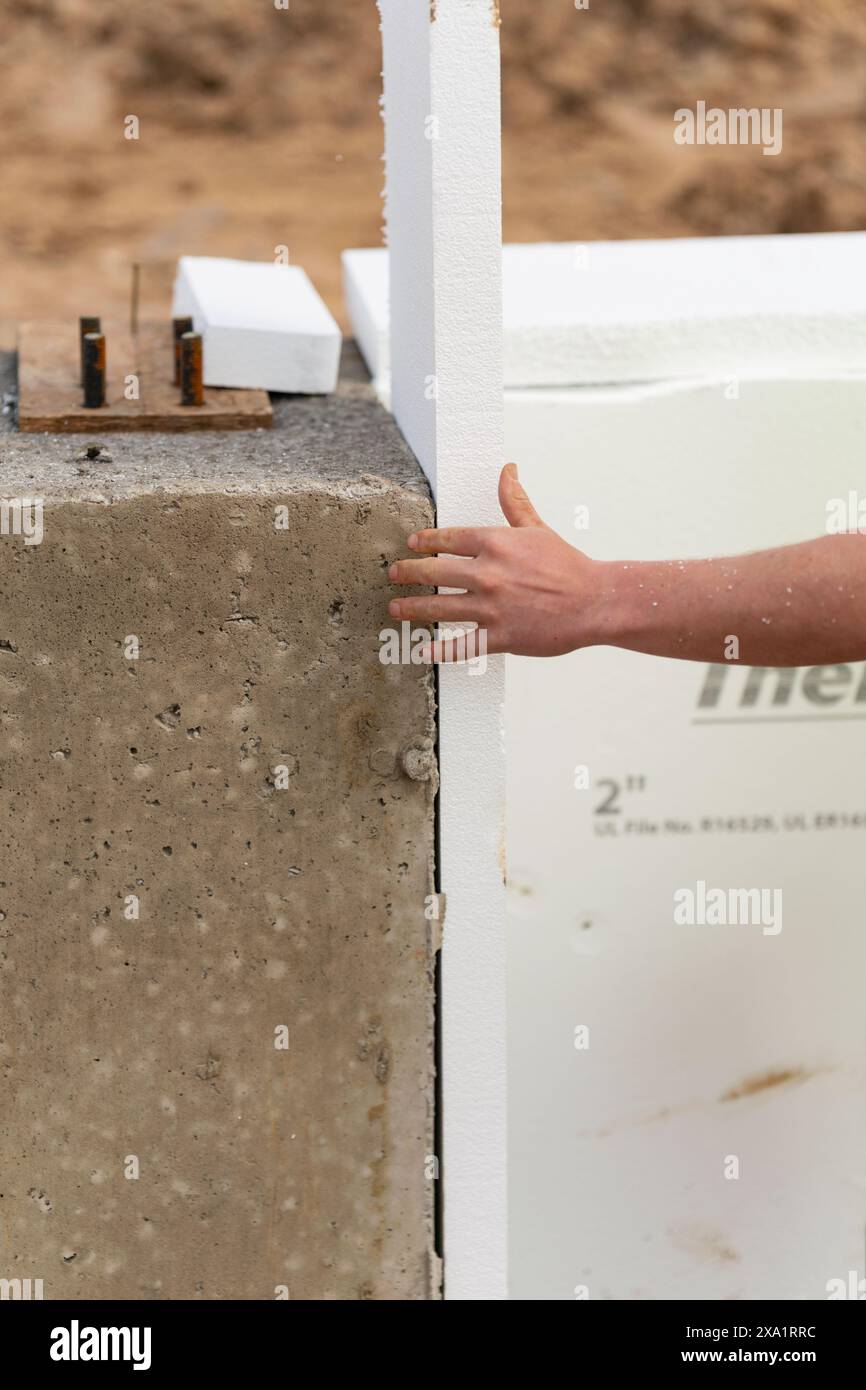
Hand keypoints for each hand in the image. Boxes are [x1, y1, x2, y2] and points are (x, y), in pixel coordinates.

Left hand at [388, 463, 599, 659]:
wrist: (594, 601)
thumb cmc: (568, 565)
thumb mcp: (537, 528)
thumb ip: (514, 501)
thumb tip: (507, 470)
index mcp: (495, 543)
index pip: (447, 539)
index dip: (424, 542)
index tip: (411, 545)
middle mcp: (488, 573)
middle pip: (433, 572)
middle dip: (408, 573)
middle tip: (394, 575)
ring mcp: (491, 607)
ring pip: (439, 608)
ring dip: (412, 608)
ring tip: (395, 607)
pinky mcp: (500, 636)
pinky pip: (462, 645)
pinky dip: (439, 649)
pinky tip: (422, 649)